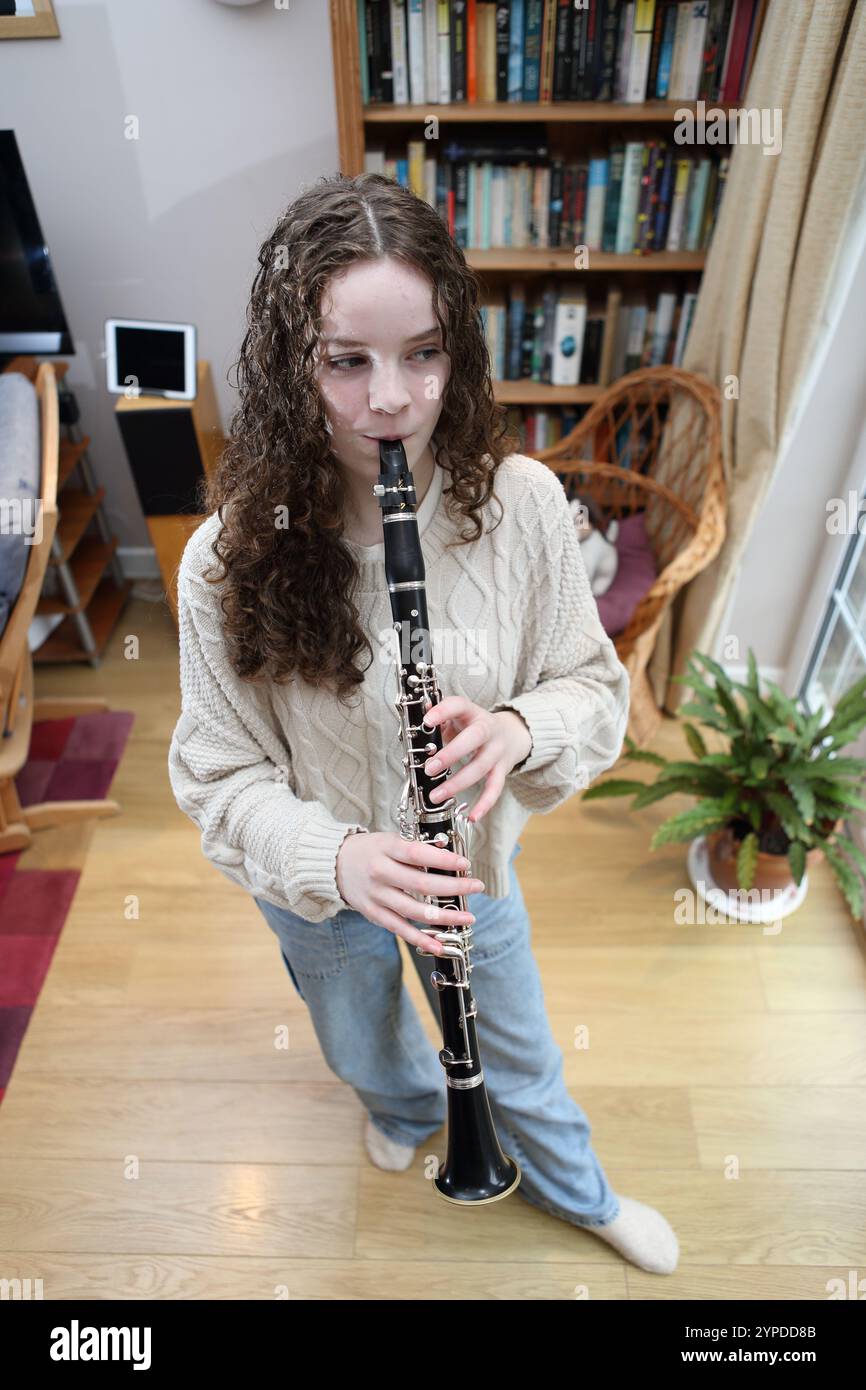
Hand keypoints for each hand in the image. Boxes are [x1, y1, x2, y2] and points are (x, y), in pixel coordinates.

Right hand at [335, 831, 485, 955]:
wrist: (334, 864)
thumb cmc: (370, 850)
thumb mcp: (390, 840)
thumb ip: (416, 849)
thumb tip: (449, 856)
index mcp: (386, 848)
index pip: (418, 854)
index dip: (443, 861)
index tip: (465, 865)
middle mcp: (380, 872)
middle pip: (421, 884)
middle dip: (453, 888)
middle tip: (476, 887)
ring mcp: (376, 896)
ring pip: (414, 911)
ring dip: (445, 917)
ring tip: (468, 918)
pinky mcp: (373, 914)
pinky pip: (400, 929)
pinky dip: (420, 939)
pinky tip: (439, 945)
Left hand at [420, 697, 531, 822]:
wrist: (511, 734)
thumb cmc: (474, 726)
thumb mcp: (458, 717)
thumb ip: (439, 718)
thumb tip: (419, 715)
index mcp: (473, 713)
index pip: (459, 705)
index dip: (443, 711)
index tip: (426, 720)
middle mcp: (488, 730)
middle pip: (474, 738)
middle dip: (451, 754)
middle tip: (430, 768)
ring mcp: (497, 751)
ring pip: (481, 767)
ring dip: (458, 783)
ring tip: (436, 796)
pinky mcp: (502, 770)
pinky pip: (495, 788)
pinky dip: (485, 804)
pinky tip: (472, 816)